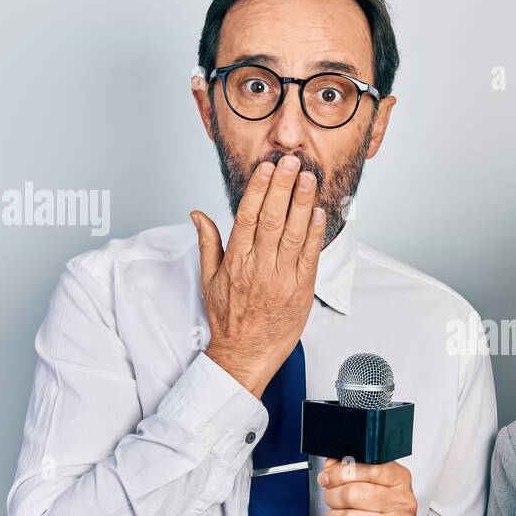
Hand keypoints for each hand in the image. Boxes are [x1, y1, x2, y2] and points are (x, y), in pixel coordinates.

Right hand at [191, 155, 326, 398]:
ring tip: (308, 178)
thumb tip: (197, 213)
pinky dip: (314, 232)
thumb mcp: (209, 279)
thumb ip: (208, 243)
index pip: (246, 217)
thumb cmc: (229, 318)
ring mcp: (281, 278)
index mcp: (235, 261)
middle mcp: (258, 267)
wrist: (245, 354)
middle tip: (290, 162)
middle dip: (282, 187)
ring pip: (292, 233)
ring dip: (302, 203)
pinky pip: (309, 256)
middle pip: (271, 219)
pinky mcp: (300, 290)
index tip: (265, 168)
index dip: (257, 189)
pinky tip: (318, 211)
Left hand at [318, 458, 419, 515]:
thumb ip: (353, 470)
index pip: (368, 468)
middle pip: (353, 494)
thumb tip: (330, 467)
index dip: (340, 472)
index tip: (328, 477)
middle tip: (332, 498)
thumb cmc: (386, 511)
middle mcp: (401, 502)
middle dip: (333, 496)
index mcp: (400, 479)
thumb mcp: (378, 483)